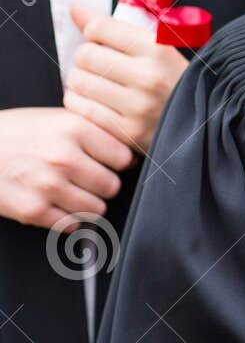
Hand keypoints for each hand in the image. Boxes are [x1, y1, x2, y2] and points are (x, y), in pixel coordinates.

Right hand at [0, 105, 133, 229]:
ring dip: (89, 204)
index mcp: (74, 129)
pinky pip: (71, 225)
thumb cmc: (17, 132)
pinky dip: (70, 219)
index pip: (123, 157)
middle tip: (91, 179)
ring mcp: (49, 187)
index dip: (118, 162)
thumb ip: (95, 131)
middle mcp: (64, 158)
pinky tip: (59, 204)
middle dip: (104, 185)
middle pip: (112, 186)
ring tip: (74, 192)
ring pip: (96, 209)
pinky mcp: (34, 211)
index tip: (110, 163)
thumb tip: (130, 153)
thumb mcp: (57, 117)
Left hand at [63, 1, 188, 156]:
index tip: (98, 39)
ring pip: (79, 83)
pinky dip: (80, 103)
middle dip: (83, 57)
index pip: (100, 28)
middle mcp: (147, 76)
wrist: (200, 120)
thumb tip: (75, 8)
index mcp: (157, 48)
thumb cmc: (173, 79)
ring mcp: (138, 106)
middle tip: (93, 63)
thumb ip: (113, 27)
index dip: (92, 31)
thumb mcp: (155, 46)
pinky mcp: (128, 132)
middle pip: (85, 56)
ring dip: (79, 81)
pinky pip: (82, 110)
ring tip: (92, 83)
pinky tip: (92, 101)